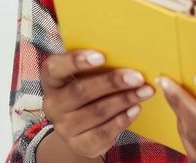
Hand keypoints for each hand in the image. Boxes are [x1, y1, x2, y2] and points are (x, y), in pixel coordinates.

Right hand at [40, 49, 155, 159]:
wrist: (79, 125)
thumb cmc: (85, 86)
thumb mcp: (83, 74)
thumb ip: (95, 63)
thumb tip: (127, 50)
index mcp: (51, 79)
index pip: (56, 68)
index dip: (76, 61)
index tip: (102, 56)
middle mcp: (53, 104)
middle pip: (81, 91)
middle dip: (112, 82)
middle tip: (137, 76)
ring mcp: (64, 127)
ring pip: (97, 112)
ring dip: (124, 100)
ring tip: (145, 91)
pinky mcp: (78, 145)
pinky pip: (103, 133)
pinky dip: (122, 120)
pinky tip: (136, 109)